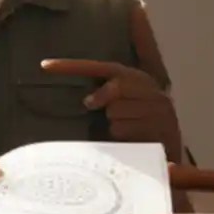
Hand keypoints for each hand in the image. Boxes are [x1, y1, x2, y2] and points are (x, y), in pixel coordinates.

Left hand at [40, 5, 183, 161]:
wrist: (168, 147)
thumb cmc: (141, 121)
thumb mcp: (126, 100)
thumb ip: (112, 84)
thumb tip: (98, 80)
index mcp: (137, 77)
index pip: (100, 67)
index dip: (72, 66)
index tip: (44, 66)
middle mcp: (150, 88)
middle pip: (113, 90)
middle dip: (106, 104)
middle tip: (109, 113)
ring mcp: (157, 108)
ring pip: (116, 113)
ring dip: (115, 126)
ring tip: (128, 128)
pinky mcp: (159, 128)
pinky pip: (124, 131)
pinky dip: (122, 138)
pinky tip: (134, 138)